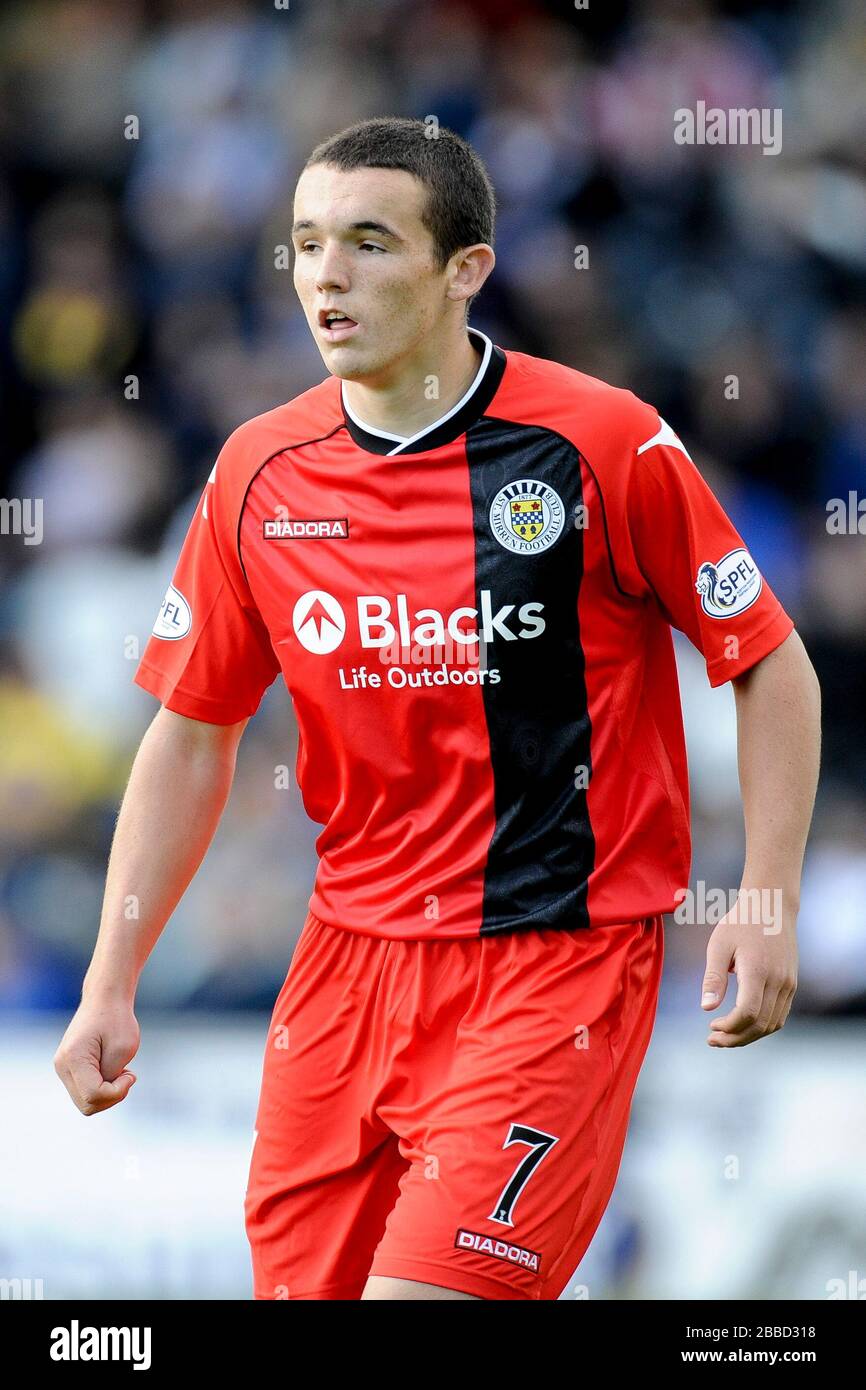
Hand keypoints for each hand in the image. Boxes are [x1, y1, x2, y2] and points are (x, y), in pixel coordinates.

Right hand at [54, 996, 139, 1113]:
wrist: (105, 998)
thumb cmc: (117, 1019)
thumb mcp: (123, 1048)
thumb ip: (112, 1076)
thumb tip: (103, 1094)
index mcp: (73, 1058)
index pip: (93, 1096)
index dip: (117, 1092)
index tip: (131, 1074)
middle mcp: (62, 1066)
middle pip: (87, 1105)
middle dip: (112, 1096)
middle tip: (127, 1075)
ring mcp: (62, 1068)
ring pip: (85, 1102)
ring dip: (107, 1093)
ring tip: (121, 1072)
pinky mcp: (68, 1068)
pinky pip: (85, 1092)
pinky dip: (102, 1088)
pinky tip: (112, 1071)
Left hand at [700, 890, 798, 1047]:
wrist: (772, 906)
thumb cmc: (740, 923)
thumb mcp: (719, 945)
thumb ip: (713, 977)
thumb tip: (706, 1008)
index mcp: (758, 971)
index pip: (748, 1013)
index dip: (729, 1027)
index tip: (711, 1026)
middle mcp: (779, 981)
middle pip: (761, 1025)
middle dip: (735, 1039)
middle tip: (712, 1040)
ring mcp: (789, 984)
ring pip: (772, 1024)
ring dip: (749, 1036)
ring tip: (725, 1036)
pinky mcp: (791, 985)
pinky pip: (779, 1015)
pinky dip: (762, 1027)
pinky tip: (742, 1025)